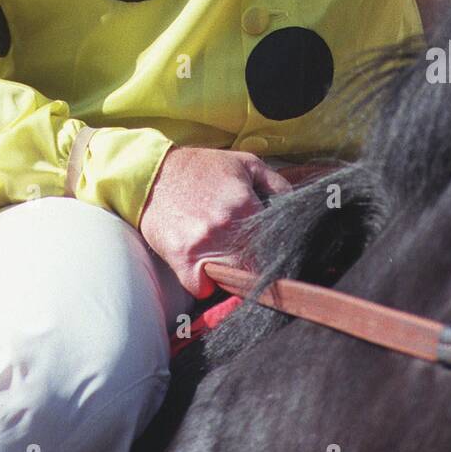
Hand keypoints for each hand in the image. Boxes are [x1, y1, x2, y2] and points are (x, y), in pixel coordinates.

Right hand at [138, 146, 292, 298]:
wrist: (154, 173)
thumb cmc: (202, 168)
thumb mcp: (246, 163)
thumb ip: (277, 185)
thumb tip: (297, 207)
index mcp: (245, 204)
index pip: (273, 247)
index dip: (276, 254)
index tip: (274, 257)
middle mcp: (225, 227)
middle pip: (254, 266)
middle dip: (254, 265)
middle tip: (249, 258)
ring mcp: (202, 244)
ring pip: (231, 279)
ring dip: (231, 275)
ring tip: (225, 259)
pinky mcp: (181, 257)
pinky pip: (201, 288)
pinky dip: (204, 283)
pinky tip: (203, 266)